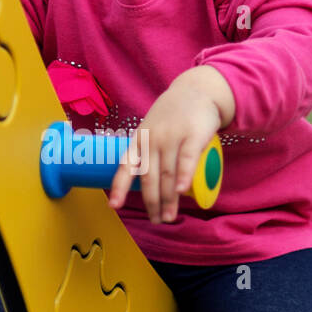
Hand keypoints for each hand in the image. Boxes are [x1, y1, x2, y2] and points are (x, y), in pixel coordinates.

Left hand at [107, 70, 227, 222]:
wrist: (196, 90)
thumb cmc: (172, 116)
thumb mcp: (151, 129)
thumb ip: (148, 152)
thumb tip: (149, 185)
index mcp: (139, 140)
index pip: (125, 166)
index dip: (119, 187)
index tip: (114, 206)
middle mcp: (152, 139)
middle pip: (149, 177)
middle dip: (151, 202)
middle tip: (157, 220)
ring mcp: (172, 137)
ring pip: (167, 174)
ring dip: (168, 199)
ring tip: (170, 216)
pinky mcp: (193, 135)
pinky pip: (186, 159)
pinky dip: (183, 177)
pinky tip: (182, 191)